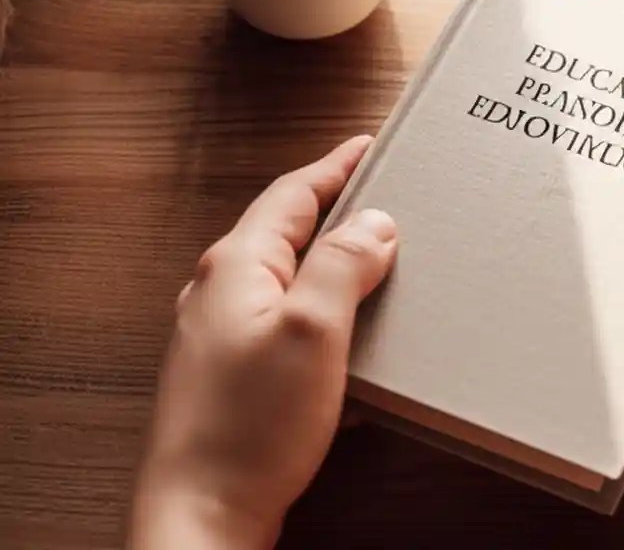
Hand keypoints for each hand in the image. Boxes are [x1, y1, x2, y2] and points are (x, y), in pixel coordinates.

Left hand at [130, 136, 396, 549]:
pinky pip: (283, 317)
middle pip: (286, 230)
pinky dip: (321, 307)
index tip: (370, 146)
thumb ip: (344, 265)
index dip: (337, 166)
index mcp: (237, 266)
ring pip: (285, 275)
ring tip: (377, 257)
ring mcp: (221, 333)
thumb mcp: (313, 331)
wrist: (203, 512)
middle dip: (336, 209)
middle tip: (385, 197)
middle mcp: (220, 291)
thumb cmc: (250, 427)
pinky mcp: (232, 373)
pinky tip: (347, 329)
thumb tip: (375, 222)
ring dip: (331, 260)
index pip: (293, 193)